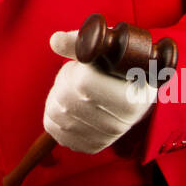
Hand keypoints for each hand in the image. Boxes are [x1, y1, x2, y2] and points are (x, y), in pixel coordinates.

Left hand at [43, 28, 156, 153]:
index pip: (83, 84)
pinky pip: (56, 132)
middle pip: (66, 101)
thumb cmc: (116, 66)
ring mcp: (107, 137)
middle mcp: (122, 122)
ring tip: (73, 90)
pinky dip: (53, 117)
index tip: (81, 66)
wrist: (132, 92)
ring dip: (56, 98)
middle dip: (62, 83)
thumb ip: (80, 42)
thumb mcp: (104, 49)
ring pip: (57, 115)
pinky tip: (67, 106)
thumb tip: (55, 40)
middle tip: (74, 76)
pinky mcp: (92, 146)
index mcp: (131, 95)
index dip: (74, 71)